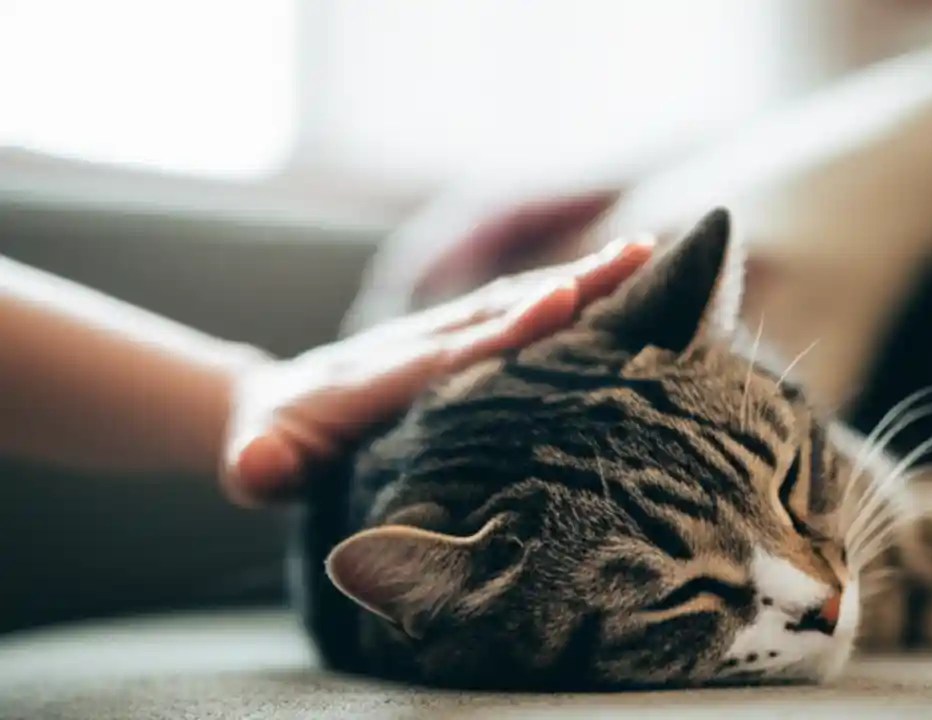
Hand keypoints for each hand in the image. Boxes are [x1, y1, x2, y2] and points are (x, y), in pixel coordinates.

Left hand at [219, 237, 652, 505]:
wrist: (274, 405)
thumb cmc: (275, 442)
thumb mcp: (255, 459)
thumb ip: (258, 463)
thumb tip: (257, 465)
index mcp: (386, 373)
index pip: (456, 351)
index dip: (507, 329)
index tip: (560, 299)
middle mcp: (424, 340)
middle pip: (504, 307)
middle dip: (570, 282)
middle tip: (637, 253)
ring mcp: (443, 332)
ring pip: (517, 298)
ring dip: (580, 276)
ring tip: (644, 253)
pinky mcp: (459, 335)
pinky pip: (518, 309)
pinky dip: (567, 292)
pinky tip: (614, 278)